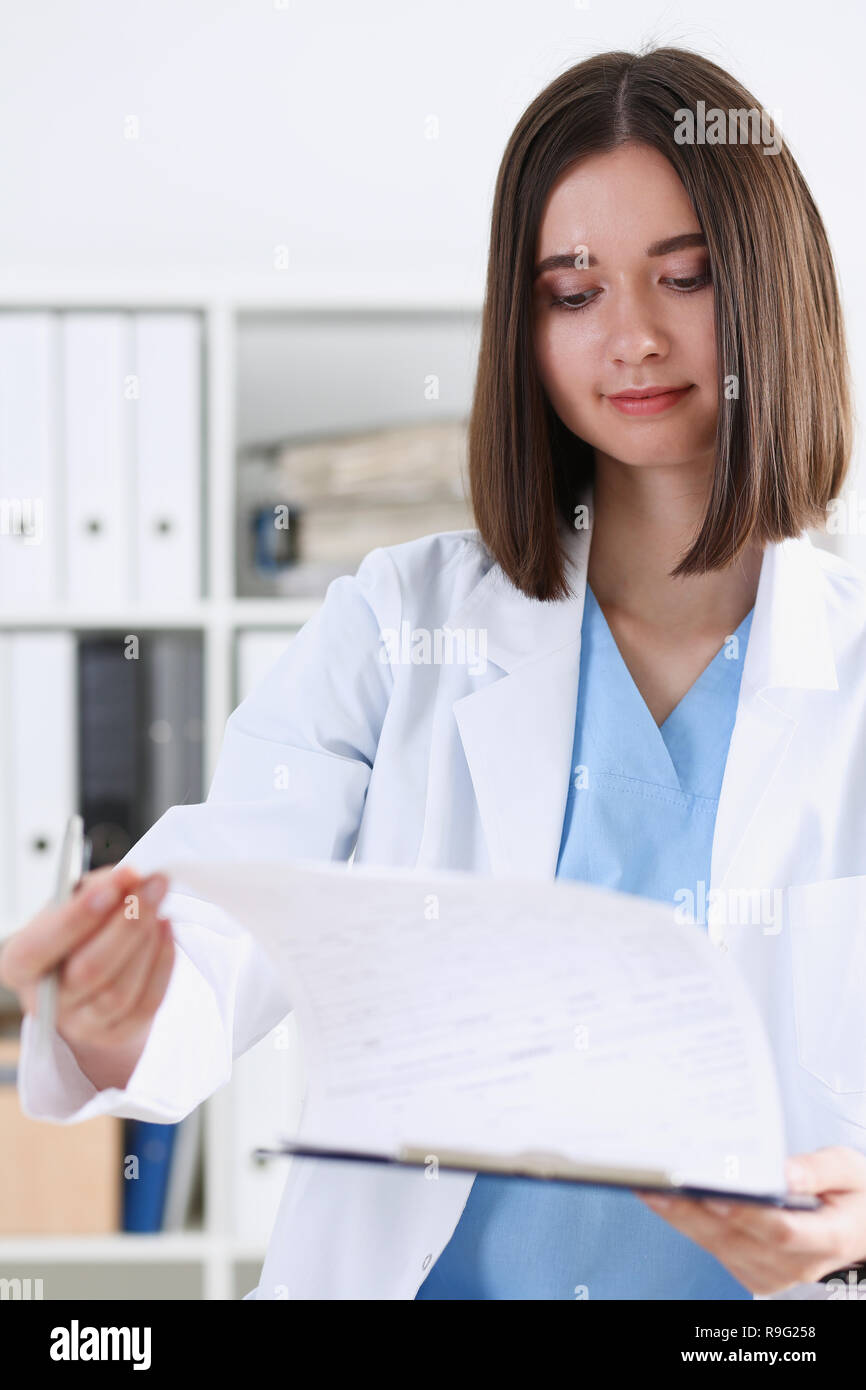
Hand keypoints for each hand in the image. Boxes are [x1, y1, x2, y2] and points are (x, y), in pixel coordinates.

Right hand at [0, 864, 173, 1051]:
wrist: (90, 973)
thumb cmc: (77, 931)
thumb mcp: (76, 901)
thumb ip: (100, 886)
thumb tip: (132, 877)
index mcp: (20, 964)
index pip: (40, 947)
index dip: (79, 916)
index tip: (118, 880)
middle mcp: (43, 1001)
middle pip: (88, 971)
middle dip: (128, 923)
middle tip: (156, 885)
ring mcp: (78, 1024)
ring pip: (118, 992)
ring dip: (147, 943)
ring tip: (161, 905)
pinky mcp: (113, 1035)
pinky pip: (145, 1004)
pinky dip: (162, 964)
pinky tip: (167, 931)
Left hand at [634, 1146, 865, 1294]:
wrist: (857, 1225)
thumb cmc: (852, 1196)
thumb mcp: (850, 1170)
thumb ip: (819, 1170)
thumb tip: (783, 1172)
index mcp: (827, 1237)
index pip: (780, 1231)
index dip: (744, 1213)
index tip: (713, 1191)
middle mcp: (796, 1264)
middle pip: (736, 1239)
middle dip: (693, 1210)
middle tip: (659, 1181)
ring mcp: (772, 1273)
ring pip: (718, 1246)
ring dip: (680, 1216)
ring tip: (649, 1183)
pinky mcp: (751, 1270)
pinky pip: (714, 1247)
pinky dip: (687, 1222)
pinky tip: (664, 1197)